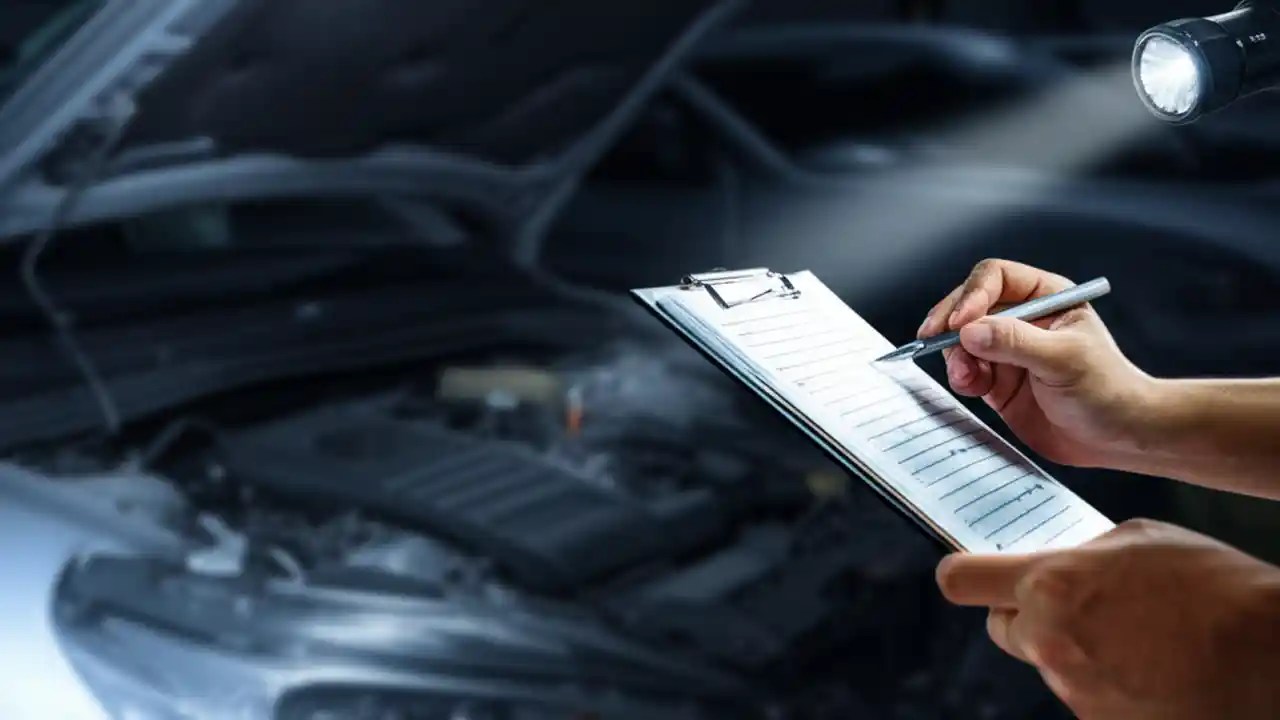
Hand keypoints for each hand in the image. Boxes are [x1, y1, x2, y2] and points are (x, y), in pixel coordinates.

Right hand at [919, 259, 1152, 469]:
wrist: (1116, 439)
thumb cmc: (1108, 391)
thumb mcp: (1064, 359)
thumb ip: (1015, 342)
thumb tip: (970, 331)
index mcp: (1046, 298)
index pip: (996, 278)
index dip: (972, 295)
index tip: (960, 322)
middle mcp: (1023, 319)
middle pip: (969, 306)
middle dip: (952, 324)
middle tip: (935, 340)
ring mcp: (1007, 351)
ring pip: (961, 340)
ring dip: (955, 356)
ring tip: (968, 377)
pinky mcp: (997, 381)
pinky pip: (965, 370)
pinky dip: (961, 377)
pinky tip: (973, 387)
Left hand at [936, 519, 1279, 719]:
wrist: (1266, 655)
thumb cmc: (1212, 588)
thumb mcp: (1137, 539)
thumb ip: (1080, 554)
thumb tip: (1058, 561)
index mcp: (1049, 583)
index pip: (960, 580)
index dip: (966, 575)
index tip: (973, 575)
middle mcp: (1049, 640)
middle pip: (1002, 629)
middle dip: (1028, 616)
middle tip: (1076, 606)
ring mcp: (1073, 689)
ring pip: (1048, 663)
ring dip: (1074, 650)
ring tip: (1135, 638)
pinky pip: (1085, 696)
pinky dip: (1106, 684)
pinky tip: (1148, 668)